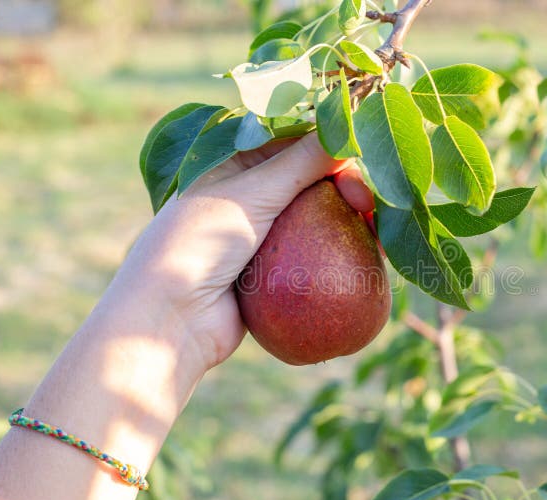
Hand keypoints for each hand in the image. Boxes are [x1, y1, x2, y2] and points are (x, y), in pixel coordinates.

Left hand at [109, 133, 373, 374]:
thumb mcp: (250, 195)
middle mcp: (249, 196)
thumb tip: (348, 128)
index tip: (359, 160)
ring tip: (376, 233)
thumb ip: (300, 163)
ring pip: (318, 221)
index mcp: (233, 165)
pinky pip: (315, 259)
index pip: (293, 142)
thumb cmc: (198, 245)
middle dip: (345, 188)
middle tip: (367, 206)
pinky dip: (339, 257)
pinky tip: (366, 260)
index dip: (330, 147)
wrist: (170, 323)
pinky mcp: (274, 274)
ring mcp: (262, 237)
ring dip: (347, 223)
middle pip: (312, 182)